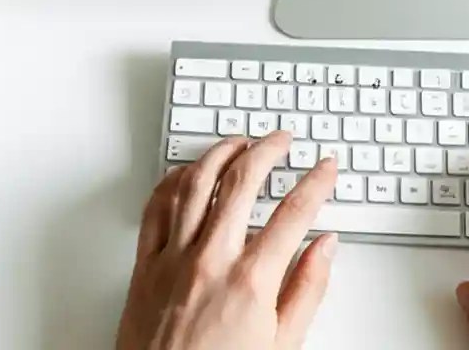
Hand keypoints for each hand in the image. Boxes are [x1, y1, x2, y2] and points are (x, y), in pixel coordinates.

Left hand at [117, 132, 338, 349]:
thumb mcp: (283, 345)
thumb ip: (307, 290)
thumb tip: (325, 248)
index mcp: (251, 281)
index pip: (294, 212)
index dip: (316, 182)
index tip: (325, 167)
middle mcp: (210, 261)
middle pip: (242, 182)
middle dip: (268, 150)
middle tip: (283, 139)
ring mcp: (172, 260)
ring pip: (195, 184)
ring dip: (221, 153)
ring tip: (239, 141)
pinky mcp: (143, 269)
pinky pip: (156, 208)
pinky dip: (173, 181)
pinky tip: (187, 172)